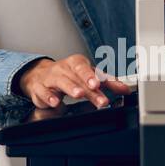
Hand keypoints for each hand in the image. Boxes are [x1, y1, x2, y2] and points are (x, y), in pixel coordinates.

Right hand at [17, 54, 134, 109]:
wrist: (40, 75)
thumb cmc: (68, 75)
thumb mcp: (88, 75)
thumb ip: (107, 82)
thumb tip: (125, 88)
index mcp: (75, 63)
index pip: (84, 67)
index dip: (91, 75)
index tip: (98, 84)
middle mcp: (63, 68)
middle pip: (76, 78)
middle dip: (88, 88)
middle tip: (99, 99)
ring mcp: (50, 78)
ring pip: (60, 82)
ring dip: (70, 88)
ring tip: (78, 94)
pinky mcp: (39, 88)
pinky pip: (43, 92)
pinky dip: (48, 97)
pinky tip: (55, 103)